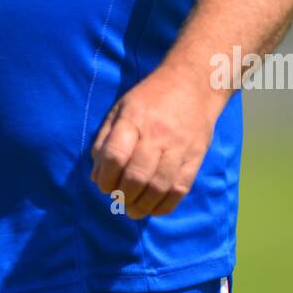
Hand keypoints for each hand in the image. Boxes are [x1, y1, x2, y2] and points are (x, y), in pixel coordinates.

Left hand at [90, 68, 225, 218]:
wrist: (194, 83)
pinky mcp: (196, 157)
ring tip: (133, 209)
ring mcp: (179, 147)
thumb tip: (97, 175)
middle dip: (123, 195)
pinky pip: (180, 189)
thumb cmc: (150, 97)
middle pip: (137, 176)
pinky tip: (153, 208)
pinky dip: (165, 205)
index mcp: (133, 119)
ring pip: (159, 187)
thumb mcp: (120, 108)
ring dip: (142, 205)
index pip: (115, 156)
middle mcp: (157, 134)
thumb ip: (105, 140)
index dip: (106, 177)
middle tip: (118, 199)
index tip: (103, 184)